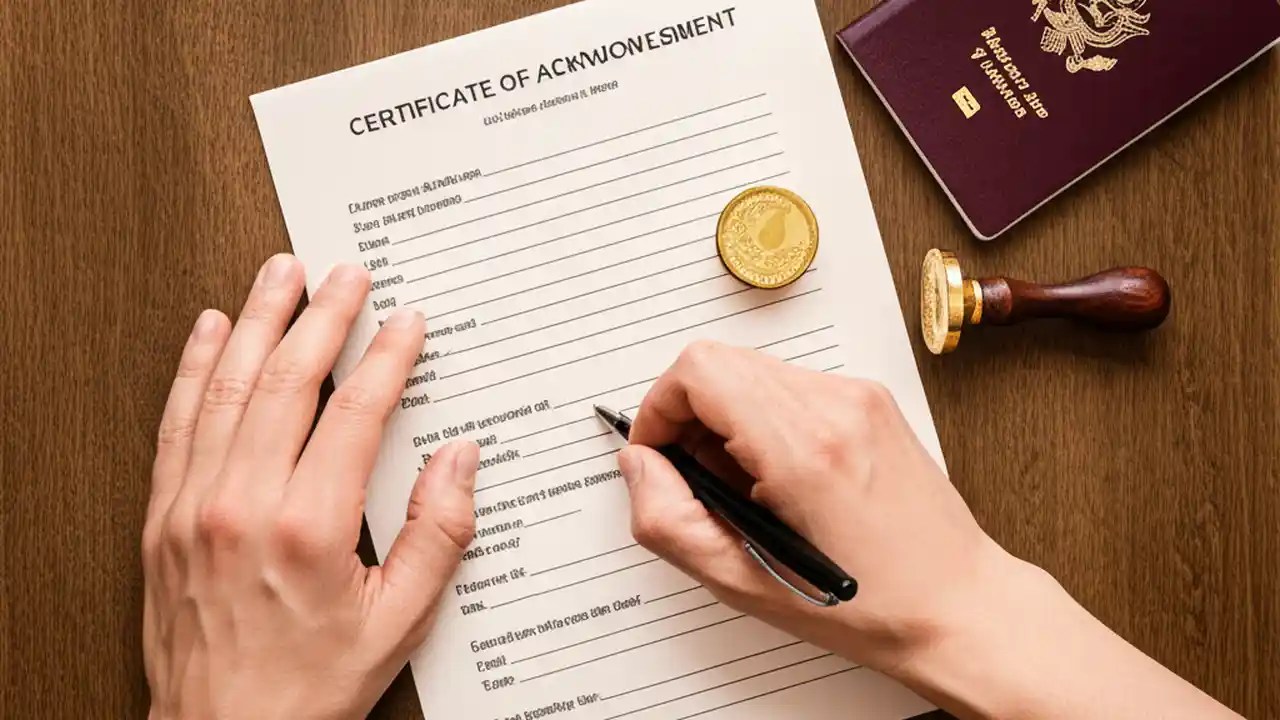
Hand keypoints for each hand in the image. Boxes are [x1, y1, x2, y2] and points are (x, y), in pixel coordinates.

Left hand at [142, 255, 477, 719]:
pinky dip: (192, 370)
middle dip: (322, 317)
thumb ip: (437, 536)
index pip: (353, 413)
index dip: (386, 358)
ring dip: (256, 322)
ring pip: (226, 388)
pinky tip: (209, 333)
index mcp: (308, 528)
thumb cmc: (308, 687)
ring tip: (279, 275)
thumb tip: (460, 462)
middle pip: (286, 382)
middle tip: (345, 275)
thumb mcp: (399, 624)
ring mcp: (192, 508)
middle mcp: (242, 506)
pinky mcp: (162, 519)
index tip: (405, 322)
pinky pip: (176, 424)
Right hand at [619, 341, 1239, 718]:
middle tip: (703, 480)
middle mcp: (837, 407)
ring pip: (753, 370)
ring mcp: (859, 398)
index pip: (700, 370)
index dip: (659, 408)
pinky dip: (764, 419)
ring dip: (727, 418)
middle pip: (721, 362)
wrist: (957, 606)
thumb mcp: (745, 583)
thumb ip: (670, 520)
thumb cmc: (870, 605)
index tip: (659, 451)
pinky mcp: (871, 400)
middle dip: (690, 416)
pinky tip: (778, 477)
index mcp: (804, 449)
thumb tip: (642, 464)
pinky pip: (790, 385)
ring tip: (745, 487)